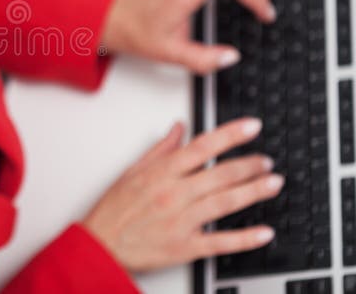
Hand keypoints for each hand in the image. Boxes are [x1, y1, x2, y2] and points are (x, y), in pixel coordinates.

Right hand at [80, 116, 283, 273]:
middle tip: (267, 161)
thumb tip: (179, 128)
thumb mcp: (132, 171)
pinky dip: (246, 238)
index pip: (202, 147)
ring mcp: (181, 221)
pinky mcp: (185, 247)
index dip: (230, 135)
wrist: (101, 244)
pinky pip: (221, 242)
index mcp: (161, 173)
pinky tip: (264, 232)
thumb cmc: (114, 209)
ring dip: (254, 192)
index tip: (251, 127)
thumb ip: (161, 149)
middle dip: (250, 165)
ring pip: (225, 202)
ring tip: (273, 183)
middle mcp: (174, 194)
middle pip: (221, 174)